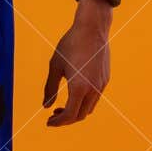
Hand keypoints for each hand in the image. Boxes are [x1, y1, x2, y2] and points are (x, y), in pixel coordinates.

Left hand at [43, 3, 110, 125]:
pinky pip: (95, 98)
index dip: (58, 122)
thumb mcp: (55, 66)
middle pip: (80, 115)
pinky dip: (84, 102)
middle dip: (66, 119)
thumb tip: (46, 106)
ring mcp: (101, 84)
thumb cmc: (70, 44)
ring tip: (63, 105)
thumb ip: (50, 88)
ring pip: (89, 108)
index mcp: (79, 88)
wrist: (92, 28)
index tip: (48, 122)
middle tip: (54, 115)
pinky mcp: (105, 79)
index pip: (69, 115)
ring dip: (76, 111)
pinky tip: (75, 93)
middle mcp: (93, 89)